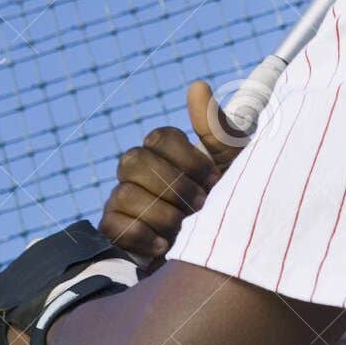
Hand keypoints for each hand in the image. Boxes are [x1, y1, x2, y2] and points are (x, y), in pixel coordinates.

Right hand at [99, 85, 249, 263]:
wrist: (224, 258)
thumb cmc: (230, 205)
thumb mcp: (234, 167)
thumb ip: (218, 130)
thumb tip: (197, 85)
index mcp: (167, 152)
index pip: (159, 136)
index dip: (187, 159)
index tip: (214, 180)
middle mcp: (140, 172)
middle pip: (133, 160)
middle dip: (172, 185)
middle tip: (202, 205)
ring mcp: (124, 200)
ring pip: (122, 194)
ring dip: (161, 214)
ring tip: (186, 230)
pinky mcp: (115, 231)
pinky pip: (111, 224)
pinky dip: (140, 235)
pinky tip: (166, 246)